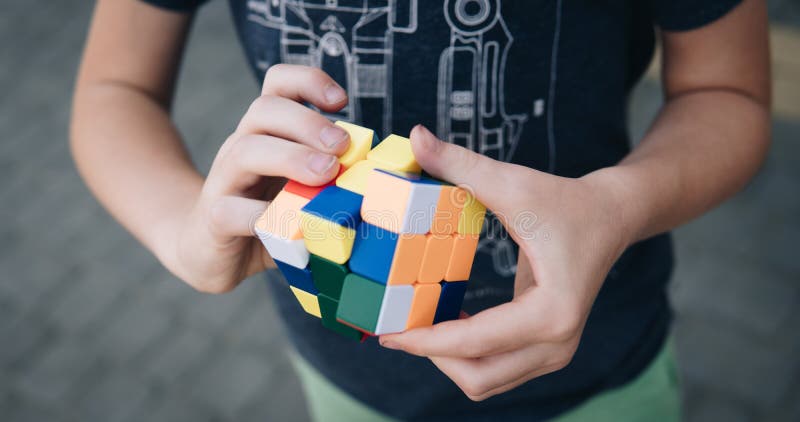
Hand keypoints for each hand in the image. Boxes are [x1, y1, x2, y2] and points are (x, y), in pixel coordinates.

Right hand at [172, 65, 349, 292]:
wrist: (208, 252)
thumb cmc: (268, 215)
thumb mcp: (303, 188)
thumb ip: (334, 175)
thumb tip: (389, 170)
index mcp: (267, 133)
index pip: (278, 84)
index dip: (308, 81)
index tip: (342, 101)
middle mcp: (242, 147)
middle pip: (264, 110)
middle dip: (308, 122)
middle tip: (343, 145)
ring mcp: (224, 181)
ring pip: (246, 150)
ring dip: (290, 157)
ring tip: (325, 173)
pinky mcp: (214, 219)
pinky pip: (230, 209)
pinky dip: (260, 215)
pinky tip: (288, 224)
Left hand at [379, 125, 634, 400]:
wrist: (612, 216)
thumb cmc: (564, 201)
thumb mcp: (512, 183)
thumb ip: (461, 164)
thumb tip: (416, 137)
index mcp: (552, 312)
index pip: (473, 342)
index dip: (424, 341)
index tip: (385, 334)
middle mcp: (558, 343)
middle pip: (477, 377)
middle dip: (431, 356)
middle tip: (394, 326)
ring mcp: (556, 352)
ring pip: (485, 380)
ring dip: (446, 359)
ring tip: (414, 323)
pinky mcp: (549, 349)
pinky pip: (496, 367)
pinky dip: (464, 354)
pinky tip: (443, 321)